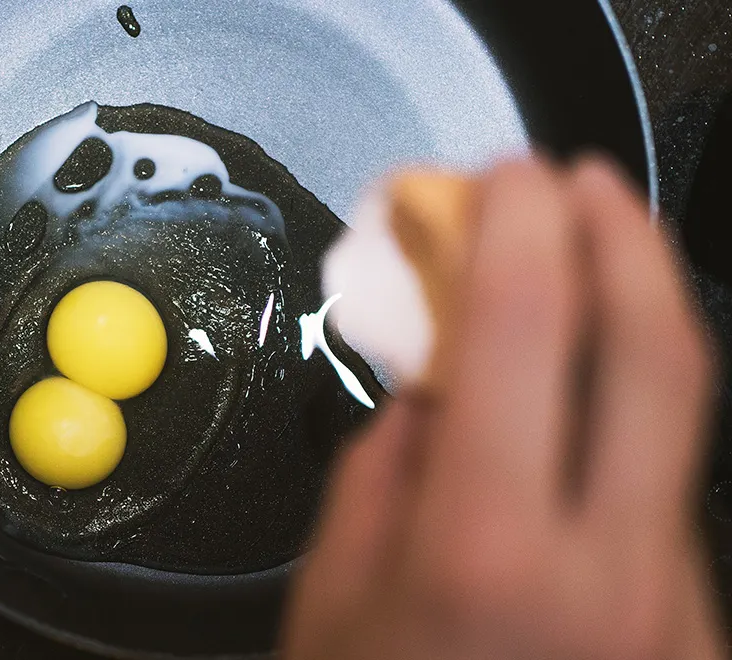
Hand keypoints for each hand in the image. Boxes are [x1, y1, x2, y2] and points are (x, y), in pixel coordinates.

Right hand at [285, 158, 724, 658]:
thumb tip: (434, 380)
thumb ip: (385, 470)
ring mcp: (679, 609)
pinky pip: (666, 502)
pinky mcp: (697, 633)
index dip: (515, 225)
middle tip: (578, 188)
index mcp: (490, 557)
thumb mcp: (330, 600)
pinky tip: (572, 437)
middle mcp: (613, 576)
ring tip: (565, 296)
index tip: (496, 181)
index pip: (527, 328)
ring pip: (675, 426)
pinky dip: (623, 436)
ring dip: (625, 333)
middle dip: (623, 236)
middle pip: (661, 349)